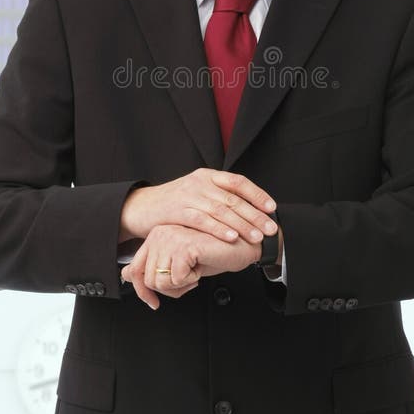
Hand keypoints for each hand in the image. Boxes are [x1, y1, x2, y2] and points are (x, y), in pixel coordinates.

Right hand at [119, 168, 276, 245]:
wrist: (141, 207)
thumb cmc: (174, 204)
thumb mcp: (197, 193)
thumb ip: (218, 197)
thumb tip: (248, 210)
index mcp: (208, 175)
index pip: (238, 181)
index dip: (257, 194)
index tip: (272, 207)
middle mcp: (200, 182)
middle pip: (233, 198)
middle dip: (255, 215)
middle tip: (271, 228)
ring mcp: (189, 195)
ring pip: (222, 210)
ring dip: (242, 225)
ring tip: (257, 236)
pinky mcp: (178, 211)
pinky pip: (203, 221)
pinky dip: (219, 229)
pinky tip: (232, 238)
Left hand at [120, 223, 260, 309]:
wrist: (240, 248)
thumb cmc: (212, 255)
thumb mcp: (178, 263)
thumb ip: (153, 266)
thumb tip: (126, 275)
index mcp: (156, 235)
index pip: (135, 269)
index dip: (142, 291)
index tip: (154, 303)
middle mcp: (160, 233)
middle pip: (147, 279)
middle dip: (169, 289)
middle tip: (188, 279)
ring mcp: (170, 237)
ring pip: (160, 281)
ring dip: (180, 285)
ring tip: (194, 271)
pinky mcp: (183, 245)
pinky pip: (176, 279)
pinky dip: (190, 280)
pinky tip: (200, 266)